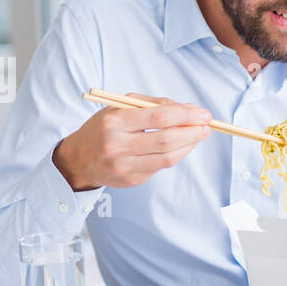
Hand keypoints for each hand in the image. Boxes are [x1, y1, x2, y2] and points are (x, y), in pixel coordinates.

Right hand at [54, 96, 211, 190]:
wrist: (79, 159)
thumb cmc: (104, 128)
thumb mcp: (121, 107)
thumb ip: (154, 105)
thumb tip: (189, 109)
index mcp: (114, 122)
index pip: (158, 117)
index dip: (186, 115)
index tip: (203, 113)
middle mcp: (117, 146)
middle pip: (166, 140)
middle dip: (192, 132)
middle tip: (207, 125)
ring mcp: (124, 166)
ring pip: (168, 158)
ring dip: (189, 145)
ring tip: (199, 135)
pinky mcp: (131, 180)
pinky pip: (161, 167)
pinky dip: (175, 154)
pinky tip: (180, 146)